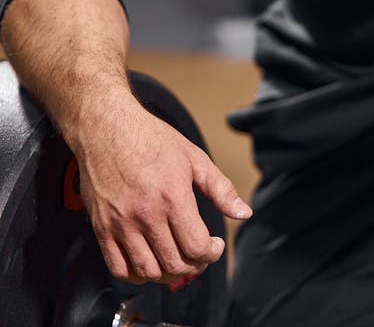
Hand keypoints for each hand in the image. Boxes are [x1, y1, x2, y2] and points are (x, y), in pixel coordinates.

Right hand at [76, 100, 251, 284]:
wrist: (107, 127)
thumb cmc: (150, 138)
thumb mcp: (193, 156)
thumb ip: (221, 188)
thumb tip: (243, 213)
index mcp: (172, 196)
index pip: (196, 247)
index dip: (211, 253)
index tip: (214, 245)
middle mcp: (145, 214)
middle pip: (175, 264)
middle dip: (195, 266)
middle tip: (199, 254)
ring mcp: (120, 223)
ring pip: (148, 272)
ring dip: (168, 274)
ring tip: (177, 259)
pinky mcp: (101, 227)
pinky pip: (118, 268)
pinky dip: (136, 275)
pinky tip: (149, 261)